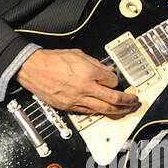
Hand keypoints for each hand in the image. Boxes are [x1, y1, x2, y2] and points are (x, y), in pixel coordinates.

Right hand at [15, 47, 141, 117]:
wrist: (33, 69)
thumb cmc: (52, 60)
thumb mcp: (78, 55)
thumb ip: (95, 64)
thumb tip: (107, 71)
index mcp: (88, 72)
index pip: (113, 81)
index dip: (117, 82)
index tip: (117, 82)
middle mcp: (85, 88)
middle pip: (114, 99)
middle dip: (128, 102)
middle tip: (134, 102)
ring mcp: (77, 100)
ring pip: (104, 109)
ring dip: (118, 111)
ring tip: (125, 110)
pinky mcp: (69, 107)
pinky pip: (90, 112)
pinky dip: (100, 112)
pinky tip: (105, 111)